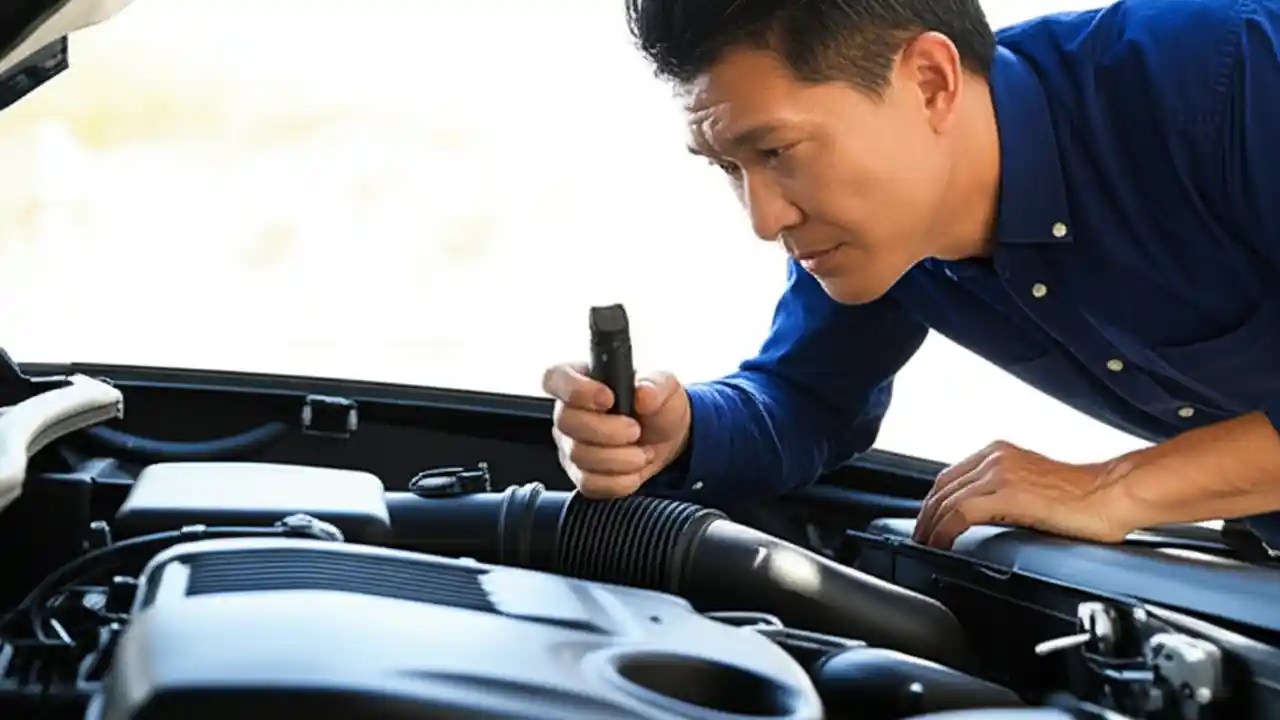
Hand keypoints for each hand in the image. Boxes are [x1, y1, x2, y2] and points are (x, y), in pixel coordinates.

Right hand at [542, 361, 690, 498]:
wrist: (668, 438)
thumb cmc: (657, 404)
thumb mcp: (666, 385)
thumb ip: (656, 384)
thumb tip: (644, 393)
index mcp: (581, 379)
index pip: (554, 378)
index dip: (575, 390)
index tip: (608, 398)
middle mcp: (569, 412)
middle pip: (566, 422)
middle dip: (608, 430)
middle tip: (635, 430)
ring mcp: (570, 445)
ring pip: (578, 455)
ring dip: (619, 458)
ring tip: (643, 451)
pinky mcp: (580, 474)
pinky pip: (589, 482)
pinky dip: (619, 480)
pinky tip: (634, 469)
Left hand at [913, 440, 1130, 548]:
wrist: (1113, 494)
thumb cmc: (1083, 497)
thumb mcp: (1030, 487)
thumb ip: (1004, 494)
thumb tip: (982, 517)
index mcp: (998, 453)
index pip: (949, 478)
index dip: (932, 503)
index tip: (926, 524)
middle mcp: (994, 457)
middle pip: (941, 488)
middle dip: (925, 516)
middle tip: (919, 540)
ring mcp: (999, 473)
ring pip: (946, 500)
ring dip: (930, 526)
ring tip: (926, 546)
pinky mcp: (1008, 493)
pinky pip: (961, 513)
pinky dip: (944, 530)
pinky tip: (941, 544)